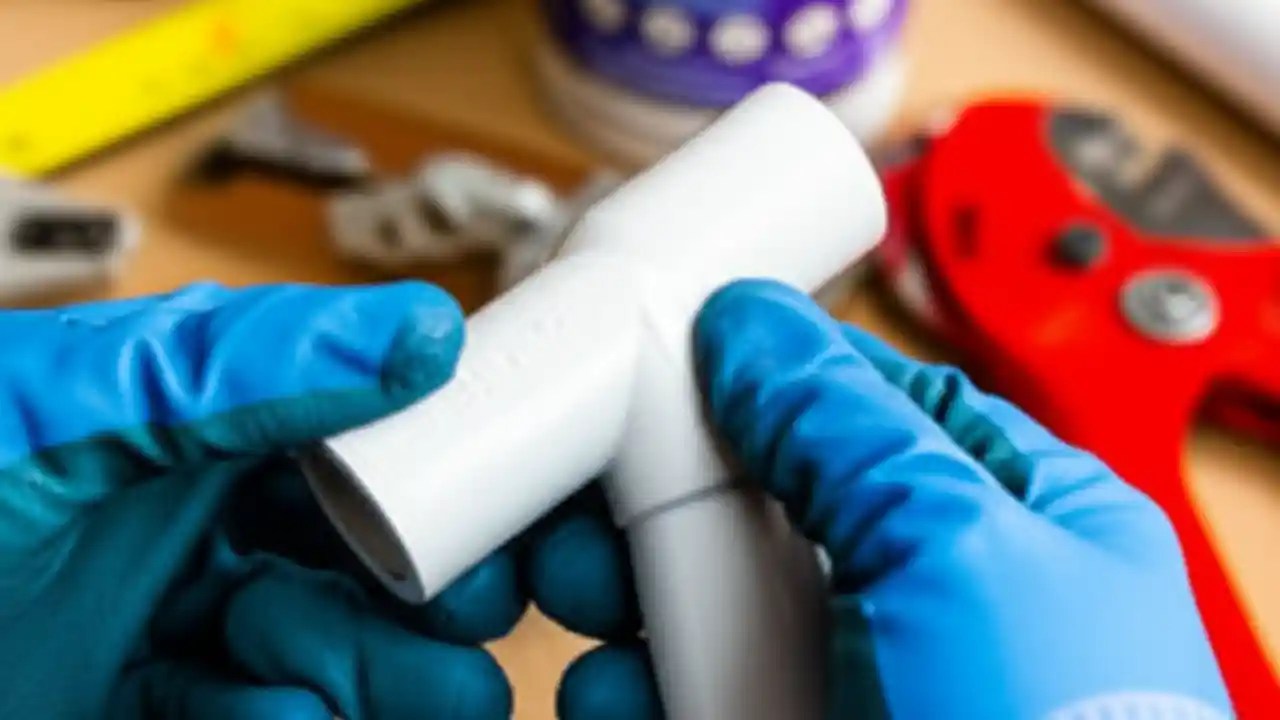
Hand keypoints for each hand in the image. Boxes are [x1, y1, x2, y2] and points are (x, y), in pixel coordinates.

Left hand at [0, 282, 524, 719]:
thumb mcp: (65, 406)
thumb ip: (238, 365)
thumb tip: (414, 333)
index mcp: (190, 431)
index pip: (353, 454)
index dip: (432, 490)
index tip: (486, 530)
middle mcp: (185, 531)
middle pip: (353, 573)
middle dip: (415, 610)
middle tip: (463, 636)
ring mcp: (160, 635)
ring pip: (317, 661)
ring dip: (366, 679)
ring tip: (393, 694)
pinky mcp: (136, 715)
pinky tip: (282, 717)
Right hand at [527, 280, 1232, 718]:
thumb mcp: (954, 551)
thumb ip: (845, 426)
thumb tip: (754, 327)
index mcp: (1010, 520)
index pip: (871, 401)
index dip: (770, 373)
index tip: (672, 354)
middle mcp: (927, 598)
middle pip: (766, 499)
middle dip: (671, 495)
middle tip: (599, 495)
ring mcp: (854, 680)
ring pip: (712, 601)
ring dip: (632, 593)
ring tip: (586, 596)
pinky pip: (684, 686)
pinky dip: (631, 684)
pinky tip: (608, 690)